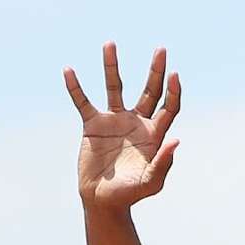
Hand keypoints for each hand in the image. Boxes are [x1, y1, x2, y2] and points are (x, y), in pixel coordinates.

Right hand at [64, 44, 180, 209]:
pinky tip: (69, 71)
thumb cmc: (130, 194)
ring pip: (115, 87)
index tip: (174, 74)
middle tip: (161, 49)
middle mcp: (136, 122)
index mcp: (153, 134)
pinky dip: (75, 88)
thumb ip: (163, 163)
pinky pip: (83, 101)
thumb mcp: (150, 182)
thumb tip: (175, 140)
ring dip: (112, 66)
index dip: (173, 92)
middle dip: (155, 71)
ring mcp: (114, 120)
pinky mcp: (93, 124)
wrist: (103, 201)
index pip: (168, 107)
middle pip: (149, 91)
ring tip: (110, 44)